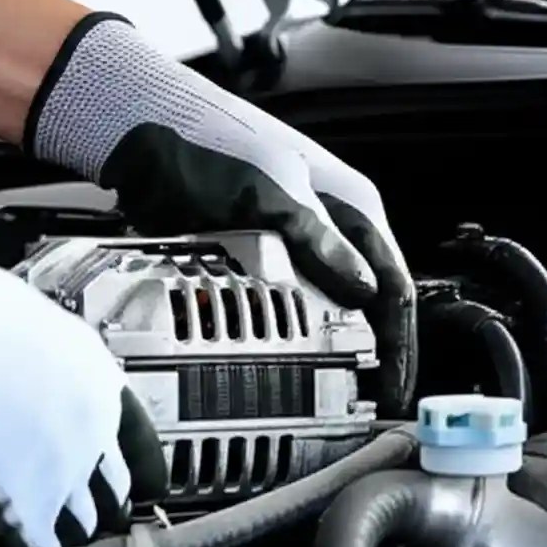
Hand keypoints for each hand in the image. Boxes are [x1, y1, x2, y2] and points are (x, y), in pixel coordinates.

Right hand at [0, 203, 167, 546]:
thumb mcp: (21, 321)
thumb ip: (40, 363)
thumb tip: (25, 378)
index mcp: (95, 376)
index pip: (142, 441)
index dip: (136, 467)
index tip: (137, 483)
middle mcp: (91, 426)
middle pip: (111, 491)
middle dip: (94, 504)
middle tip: (75, 512)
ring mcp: (62, 473)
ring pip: (80, 528)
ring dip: (60, 534)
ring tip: (36, 536)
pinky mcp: (20, 510)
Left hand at [25, 13, 416, 415]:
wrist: (148, 141)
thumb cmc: (217, 147)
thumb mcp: (274, 197)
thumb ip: (321, 245)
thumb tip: (367, 292)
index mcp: (352, 208)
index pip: (392, 285)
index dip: (398, 343)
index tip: (394, 389)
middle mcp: (330, 230)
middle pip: (364, 305)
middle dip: (370, 355)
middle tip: (370, 404)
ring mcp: (293, 247)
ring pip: (325, 312)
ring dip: (329, 350)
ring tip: (333, 394)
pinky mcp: (257, 262)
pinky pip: (283, 311)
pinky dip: (285, 338)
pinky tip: (282, 363)